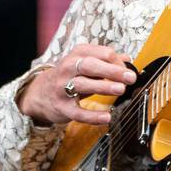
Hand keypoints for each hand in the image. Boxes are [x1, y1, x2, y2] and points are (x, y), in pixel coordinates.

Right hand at [20, 43, 137, 126]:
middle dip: (112, 71)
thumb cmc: (69, 76)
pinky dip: (92, 116)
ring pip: (83, 85)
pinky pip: (78, 112)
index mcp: (78, 54)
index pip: (101, 53)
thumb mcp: (85, 63)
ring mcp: (63, 87)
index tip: (128, 72)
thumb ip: (105, 62)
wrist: (41, 93)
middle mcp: (68, 68)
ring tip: (120, 89)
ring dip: (103, 87)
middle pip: (90, 66)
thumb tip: (127, 60)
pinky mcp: (62, 107)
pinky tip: (106, 117)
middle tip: (130, 78)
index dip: (117, 62)